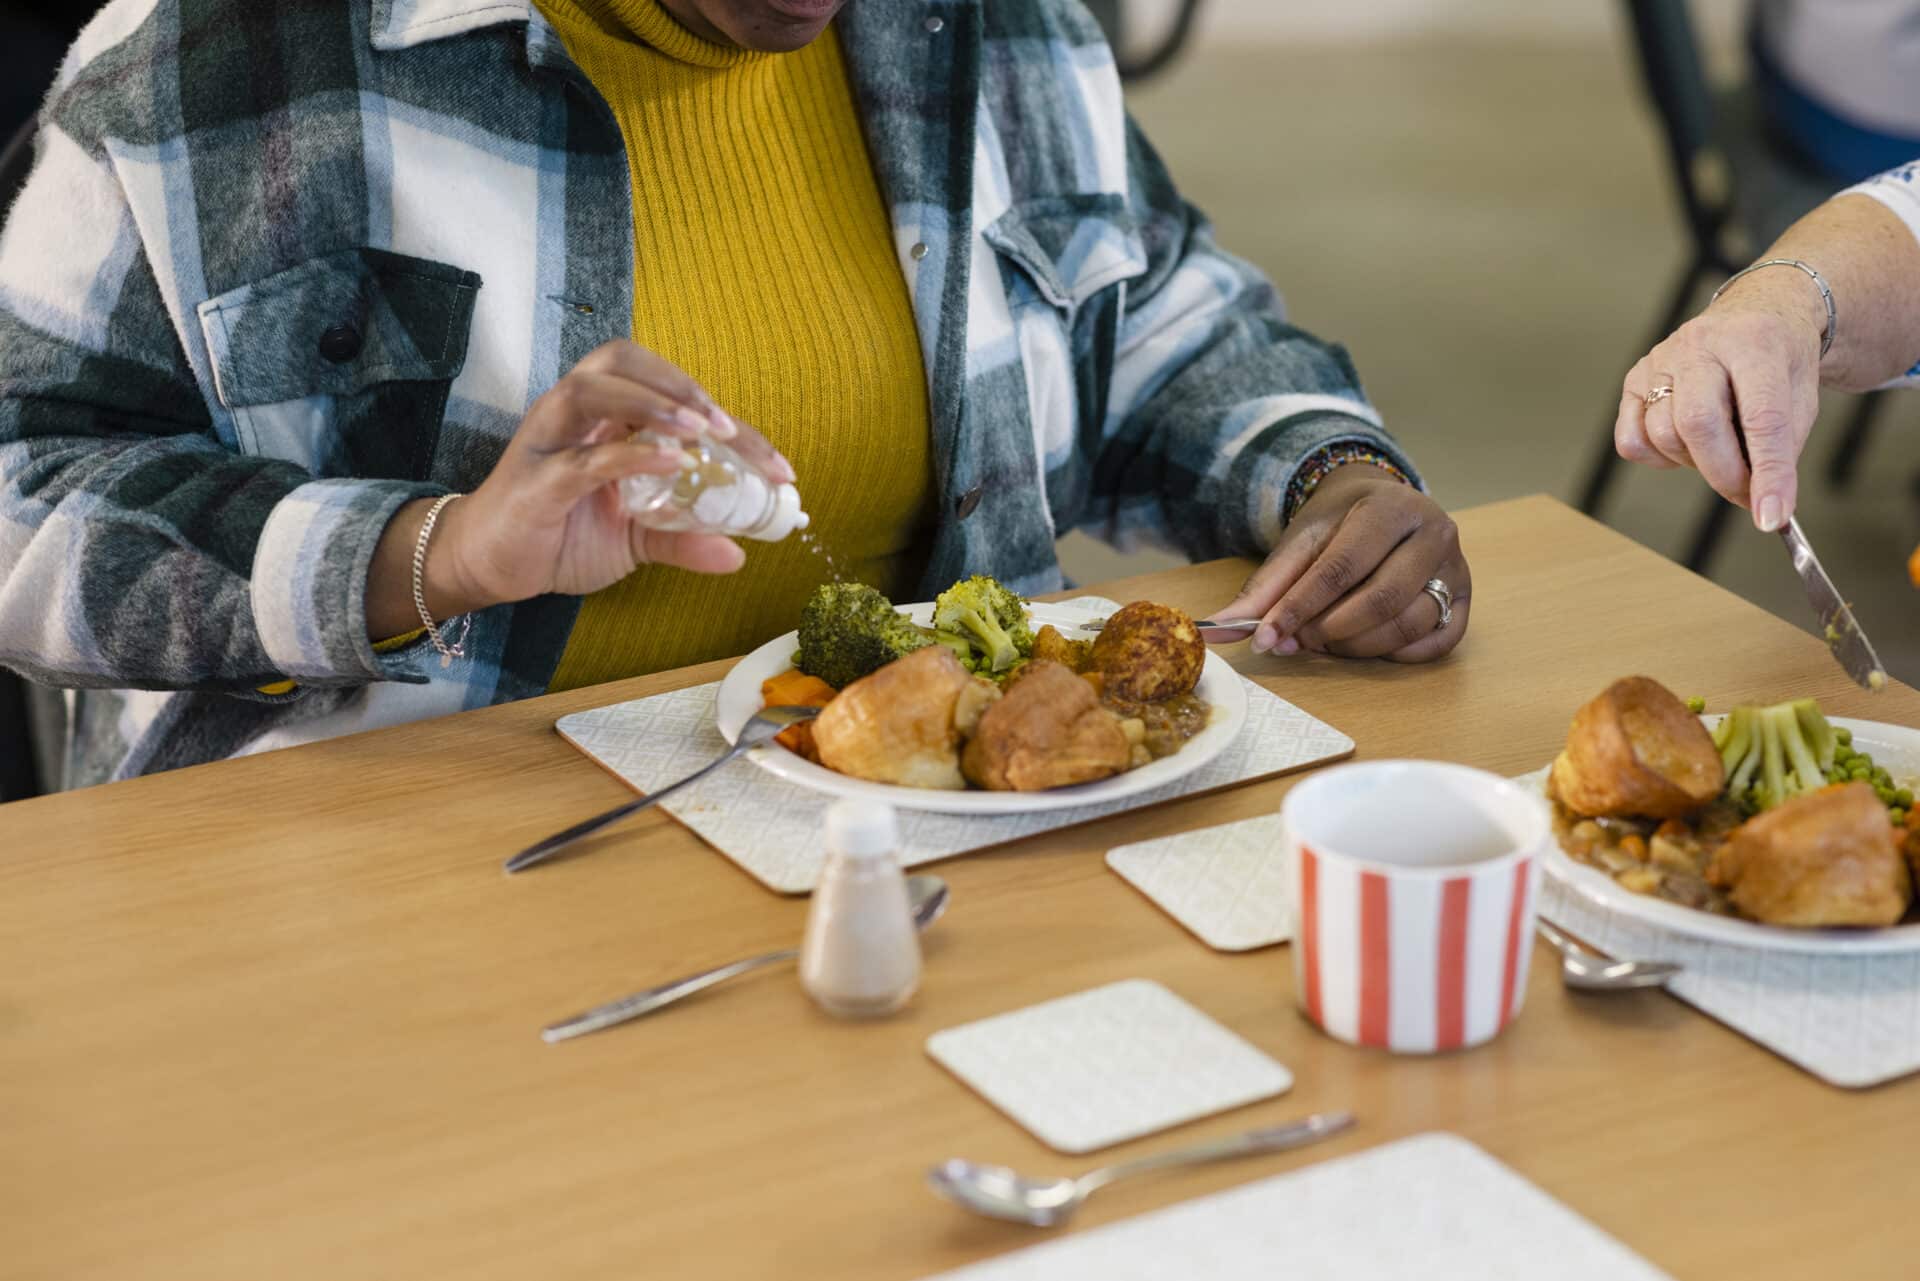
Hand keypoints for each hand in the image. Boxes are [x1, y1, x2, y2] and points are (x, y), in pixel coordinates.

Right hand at [368, 342, 792, 635]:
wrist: (490, 564)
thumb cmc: (559, 535)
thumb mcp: (635, 538)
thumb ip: (684, 537)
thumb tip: (738, 552)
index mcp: (606, 415)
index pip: (671, 394)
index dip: (729, 421)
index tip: (776, 466)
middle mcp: (577, 412)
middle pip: (626, 362)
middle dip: (683, 386)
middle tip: (729, 427)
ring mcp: (552, 439)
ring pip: (596, 388)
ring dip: (655, 403)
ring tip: (702, 431)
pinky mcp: (537, 479)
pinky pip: (584, 456)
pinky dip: (630, 454)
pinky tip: (670, 463)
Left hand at [1210, 465, 1468, 662]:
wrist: (1381, 501)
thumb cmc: (1339, 523)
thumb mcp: (1299, 542)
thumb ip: (1263, 587)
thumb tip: (1216, 631)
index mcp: (1389, 507)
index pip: (1341, 567)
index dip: (1300, 608)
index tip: (1267, 638)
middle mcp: (1434, 531)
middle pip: (1381, 598)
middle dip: (1330, 630)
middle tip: (1298, 641)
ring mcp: (1457, 565)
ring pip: (1410, 623)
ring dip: (1359, 646)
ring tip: (1326, 641)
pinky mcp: (1465, 596)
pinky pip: (1438, 640)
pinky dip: (1398, 653)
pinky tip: (1366, 644)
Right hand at [1615, 269, 1825, 530]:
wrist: (1757, 316)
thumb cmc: (1778, 362)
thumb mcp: (1801, 397)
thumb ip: (1782, 450)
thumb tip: (1763, 507)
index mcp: (1755, 343)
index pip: (1761, 417)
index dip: (1767, 473)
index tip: (1771, 516)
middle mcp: (1702, 344)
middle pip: (1698, 424)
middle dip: (1724, 473)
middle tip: (1745, 492)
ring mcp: (1661, 359)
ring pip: (1663, 434)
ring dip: (1694, 462)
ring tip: (1720, 451)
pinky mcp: (1635, 377)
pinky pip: (1631, 437)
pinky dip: (1657, 455)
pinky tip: (1684, 444)